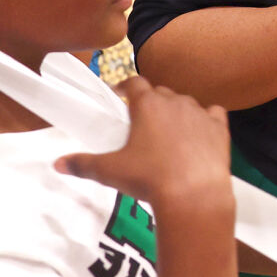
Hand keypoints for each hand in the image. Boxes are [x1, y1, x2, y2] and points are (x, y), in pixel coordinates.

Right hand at [56, 75, 233, 212]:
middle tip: (141, 121)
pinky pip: (213, 114)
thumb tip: (57, 164)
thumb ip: (83, 164)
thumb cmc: (148, 178)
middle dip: (150, 102)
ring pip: (185, 103)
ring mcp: (200, 113)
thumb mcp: (110, 171)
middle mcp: (175, 101)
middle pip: (160, 93)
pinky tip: (200, 132)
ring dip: (176, 112)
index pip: (134, 83)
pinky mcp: (220, 128)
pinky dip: (205, 119)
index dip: (125, 86)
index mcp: (147, 104)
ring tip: (168, 131)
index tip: (119, 93)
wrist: (194, 194)